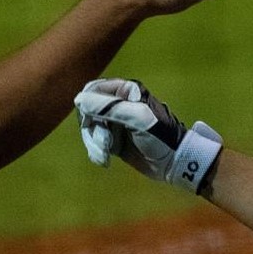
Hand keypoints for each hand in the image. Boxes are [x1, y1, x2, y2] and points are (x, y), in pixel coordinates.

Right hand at [75, 78, 221, 192]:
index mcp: (126, 91)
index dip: (87, 105)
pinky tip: (105, 160)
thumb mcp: (137, 119)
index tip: (89, 121)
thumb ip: (109, 108)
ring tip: (105, 156)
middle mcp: (118, 104)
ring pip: (90, 128)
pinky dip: (97, 151)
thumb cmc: (160, 136)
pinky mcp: (113, 140)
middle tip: (104, 143)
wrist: (173, 163)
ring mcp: (115, 123)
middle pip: (88, 111)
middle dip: (92, 129)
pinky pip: (95, 142)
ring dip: (94, 143)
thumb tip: (79, 99)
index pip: (94, 89)